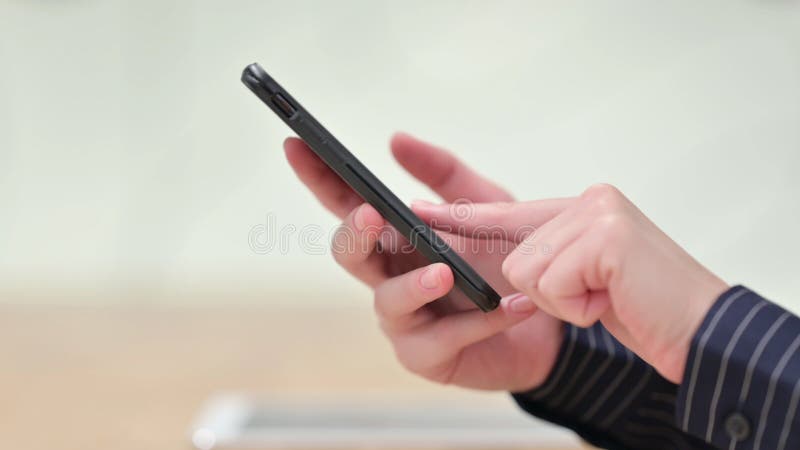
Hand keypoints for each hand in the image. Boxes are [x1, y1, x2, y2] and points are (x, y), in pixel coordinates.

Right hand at [284, 133, 563, 390]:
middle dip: (355, 233)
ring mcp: (404, 320)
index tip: (297, 144)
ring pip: (388, 301)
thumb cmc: (505, 261)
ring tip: (445, 272)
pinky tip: (514, 306)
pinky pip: (443, 338)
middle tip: (371, 213)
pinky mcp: (428, 357)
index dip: (319, 177)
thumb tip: (395, 139)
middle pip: (349, 254)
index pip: (347, 205)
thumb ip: (444, 174)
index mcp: (395, 238)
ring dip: (415, 285)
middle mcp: (389, 277)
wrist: (550, 319)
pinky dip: (480, 322)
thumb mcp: (485, 207)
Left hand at [413, 184, 728, 382]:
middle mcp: (589, 202)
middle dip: (541, 290)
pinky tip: (612, 302)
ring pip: (526, 271)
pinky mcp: (607, 237)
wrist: (701, 331)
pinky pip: (551, 284)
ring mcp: (599, 215)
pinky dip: (578, 308)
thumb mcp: (581, 280)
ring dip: (562, 302)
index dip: (460, 217)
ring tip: (604, 298)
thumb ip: (542, 255)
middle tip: (585, 295)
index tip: (415, 212)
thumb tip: (490, 253)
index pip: (506, 211)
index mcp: (581, 208)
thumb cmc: (640, 309)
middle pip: (512, 254)